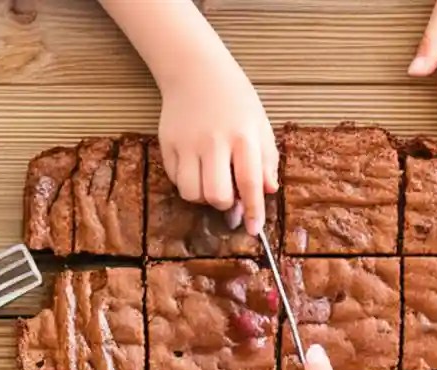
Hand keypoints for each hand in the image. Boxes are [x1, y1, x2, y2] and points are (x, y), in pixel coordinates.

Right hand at [157, 60, 278, 235]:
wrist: (196, 71)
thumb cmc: (234, 100)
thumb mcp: (259, 124)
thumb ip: (267, 158)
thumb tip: (269, 191)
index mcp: (243, 136)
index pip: (249, 182)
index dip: (253, 211)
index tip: (254, 230)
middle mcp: (214, 141)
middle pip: (216, 195)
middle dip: (224, 205)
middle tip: (228, 196)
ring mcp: (187, 143)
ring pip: (191, 193)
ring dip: (202, 197)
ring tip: (209, 181)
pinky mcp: (167, 143)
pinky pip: (175, 180)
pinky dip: (186, 183)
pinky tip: (195, 167)